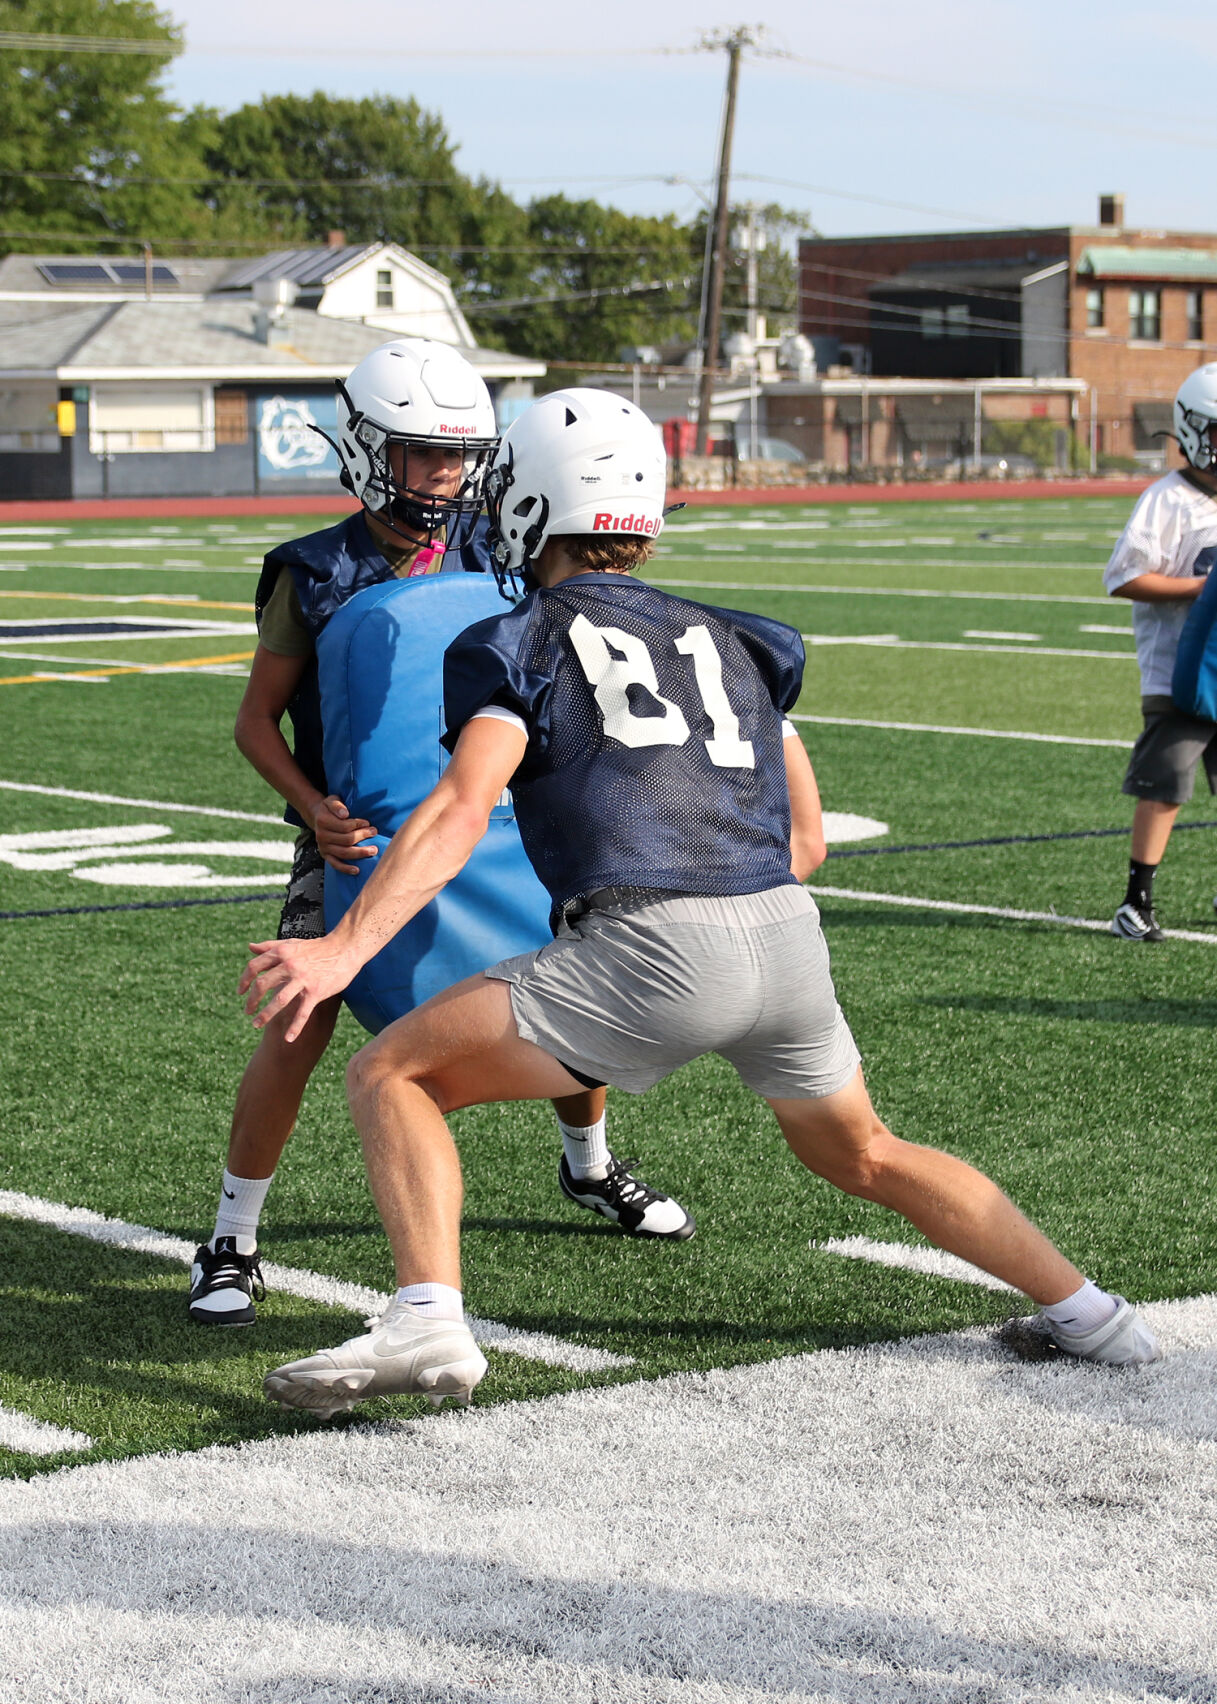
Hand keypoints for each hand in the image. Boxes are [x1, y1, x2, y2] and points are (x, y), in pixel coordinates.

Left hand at [240, 935, 358, 1041]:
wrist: (345, 948)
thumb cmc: (317, 947)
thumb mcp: (291, 943)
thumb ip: (270, 946)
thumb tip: (250, 947)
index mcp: (282, 953)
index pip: (254, 967)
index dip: (244, 980)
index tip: (241, 992)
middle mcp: (289, 965)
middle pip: (262, 985)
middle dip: (252, 1001)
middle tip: (247, 1012)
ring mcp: (303, 979)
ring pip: (279, 1001)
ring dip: (265, 1015)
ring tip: (255, 1024)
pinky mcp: (316, 991)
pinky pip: (303, 1012)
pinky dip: (295, 1027)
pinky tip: (288, 1039)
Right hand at [312, 794, 378, 874]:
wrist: (319, 817)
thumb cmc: (330, 809)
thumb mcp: (332, 800)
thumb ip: (337, 805)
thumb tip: (345, 814)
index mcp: (322, 821)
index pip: (344, 826)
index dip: (358, 825)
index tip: (368, 823)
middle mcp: (321, 836)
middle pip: (346, 840)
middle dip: (363, 836)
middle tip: (374, 832)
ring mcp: (323, 847)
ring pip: (344, 853)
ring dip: (360, 853)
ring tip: (374, 850)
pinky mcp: (325, 855)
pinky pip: (335, 864)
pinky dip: (346, 869)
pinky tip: (357, 870)